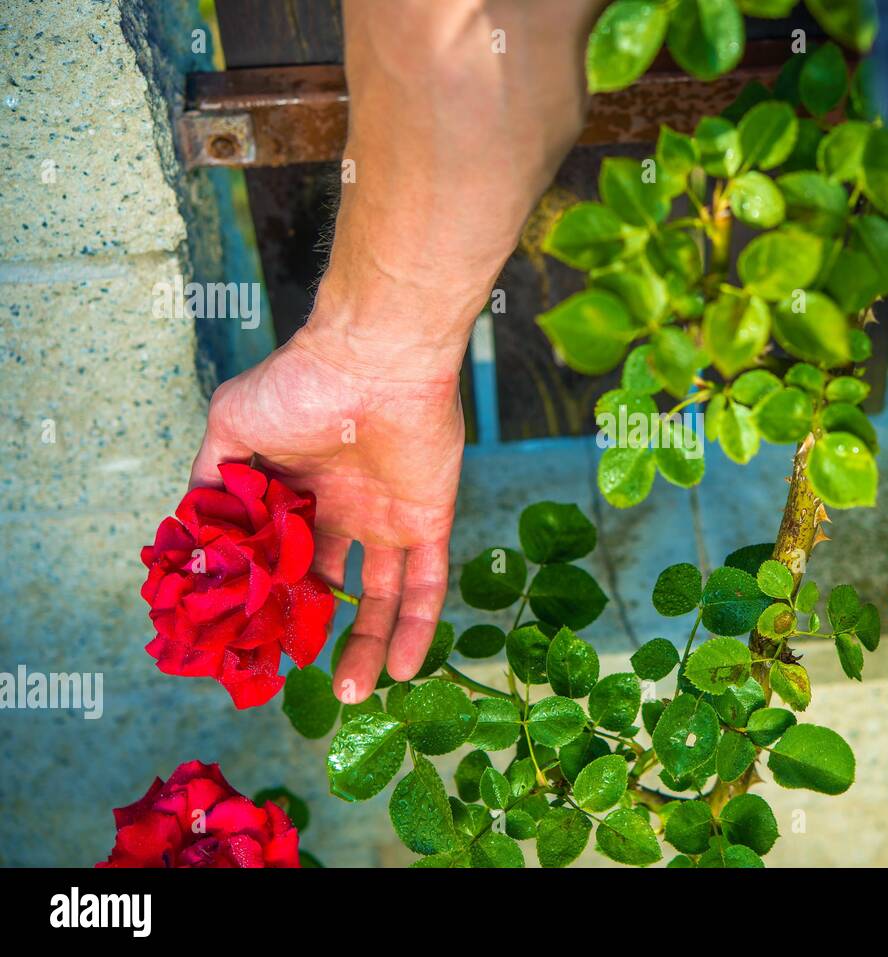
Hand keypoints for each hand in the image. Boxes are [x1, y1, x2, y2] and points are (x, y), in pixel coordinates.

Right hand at [189, 322, 465, 702]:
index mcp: (297, 490)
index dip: (267, 600)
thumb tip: (186, 532)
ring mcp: (387, 517)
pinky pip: (427, 585)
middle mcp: (342, 509)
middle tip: (295, 678)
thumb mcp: (232, 426)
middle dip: (313, 634)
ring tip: (352, 696)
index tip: (249, 644)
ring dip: (367, 647)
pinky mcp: (428, 520)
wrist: (373, 360)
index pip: (282, 558)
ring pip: (380, 597)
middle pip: (329, 587)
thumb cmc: (299, 384)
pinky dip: (418, 628)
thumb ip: (210, 478)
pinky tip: (402, 670)